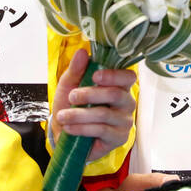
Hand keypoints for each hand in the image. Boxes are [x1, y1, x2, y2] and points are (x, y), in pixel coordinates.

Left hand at [50, 48, 136, 162]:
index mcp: (119, 86)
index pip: (128, 77)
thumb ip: (76, 70)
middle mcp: (126, 102)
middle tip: (71, 97)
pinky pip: (101, 130)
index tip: (95, 76)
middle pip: (115, 94)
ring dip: (79, 115)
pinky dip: (81, 128)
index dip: (114, 75)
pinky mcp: (118, 138)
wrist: (65, 133)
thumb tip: (82, 52)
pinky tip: (69, 127)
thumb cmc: (72, 106)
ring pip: (104, 114)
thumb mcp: (69, 85)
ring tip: (63, 116)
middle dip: (90, 94)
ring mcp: (124, 121)